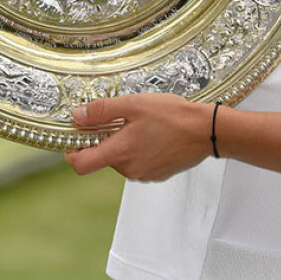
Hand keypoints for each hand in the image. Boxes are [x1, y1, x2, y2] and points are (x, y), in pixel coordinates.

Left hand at [64, 94, 212, 181]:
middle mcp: (129, 168)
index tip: (77, 137)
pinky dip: (142, 150)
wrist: (207, 131)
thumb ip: (103, 110)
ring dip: (126, 145)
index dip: (72, 152)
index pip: (80, 165)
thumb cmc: (174, 116)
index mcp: (119, 152)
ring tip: (145, 126)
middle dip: (107, 141)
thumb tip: (78, 116)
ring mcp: (145, 174)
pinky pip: (140, 163)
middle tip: (122, 120)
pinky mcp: (158, 174)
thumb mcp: (134, 104)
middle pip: (103, 159)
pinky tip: (156, 135)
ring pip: (123, 160)